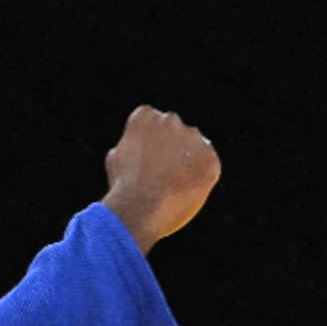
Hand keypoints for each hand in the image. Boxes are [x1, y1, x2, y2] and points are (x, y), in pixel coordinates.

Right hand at [99, 107, 220, 249]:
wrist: (141, 209)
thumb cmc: (124, 188)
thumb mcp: (117, 160)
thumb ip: (131, 145)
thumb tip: (136, 145)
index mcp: (144, 116)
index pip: (153, 121)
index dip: (151, 144)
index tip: (147, 162)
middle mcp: (170, 120)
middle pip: (176, 132)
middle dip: (172, 150)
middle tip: (162, 176)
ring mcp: (192, 138)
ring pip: (194, 148)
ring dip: (189, 163)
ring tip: (172, 188)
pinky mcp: (209, 158)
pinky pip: (208, 166)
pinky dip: (200, 179)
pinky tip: (184, 193)